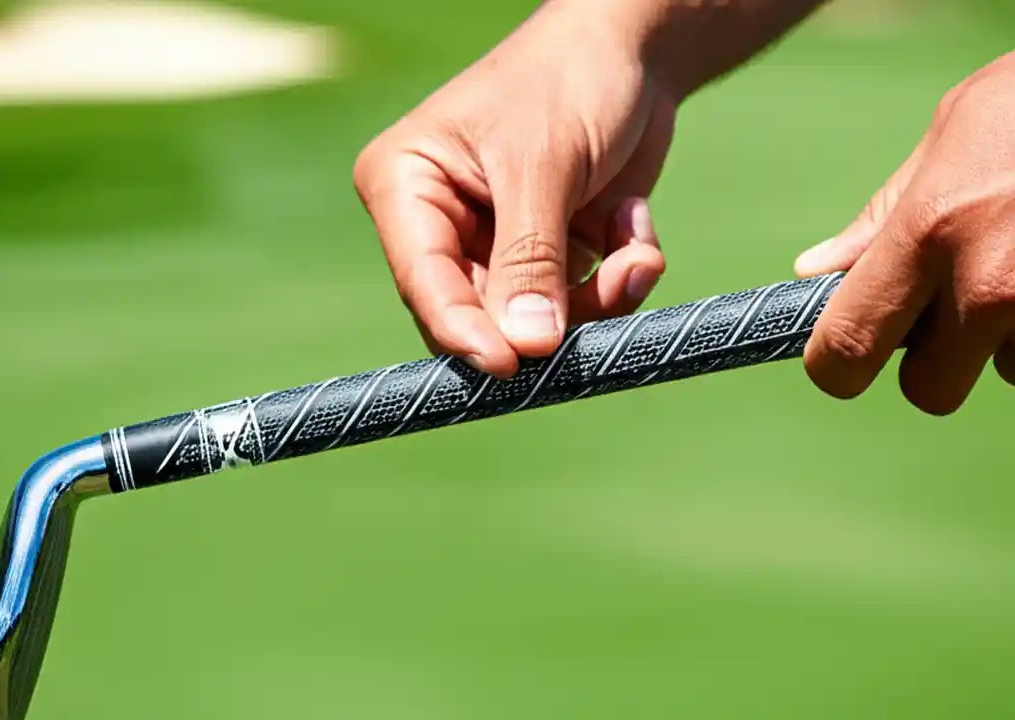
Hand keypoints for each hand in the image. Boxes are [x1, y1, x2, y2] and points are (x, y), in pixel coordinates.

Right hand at [353, 0, 670, 377]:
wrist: (638, 47)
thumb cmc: (568, 79)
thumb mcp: (544, 166)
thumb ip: (531, 259)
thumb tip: (527, 346)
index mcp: (406, 186)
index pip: (425, 281)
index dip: (465, 330)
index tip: (511, 364)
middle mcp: (442, 223)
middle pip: (479, 314)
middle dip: (551, 313)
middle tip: (606, 294)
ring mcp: (497, 242)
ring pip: (536, 320)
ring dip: (600, 294)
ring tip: (635, 250)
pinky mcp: (550, 252)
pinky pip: (582, 300)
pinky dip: (619, 272)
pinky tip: (634, 224)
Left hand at [796, 52, 1014, 413]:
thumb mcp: (953, 133)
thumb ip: (883, 215)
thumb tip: (815, 272)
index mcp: (927, 233)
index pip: (846, 349)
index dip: (836, 365)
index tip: (843, 358)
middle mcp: (988, 283)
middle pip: (929, 389)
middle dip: (933, 361)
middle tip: (949, 309)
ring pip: (1004, 371)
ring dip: (1005, 337)